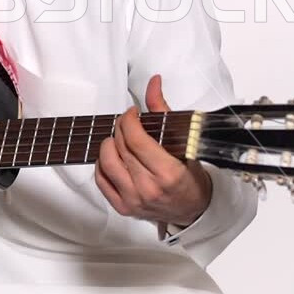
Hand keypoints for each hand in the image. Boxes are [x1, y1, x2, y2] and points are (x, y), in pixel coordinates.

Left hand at [94, 74, 212, 226]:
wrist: (192, 211)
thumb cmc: (191, 178)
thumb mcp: (184, 143)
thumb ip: (163, 111)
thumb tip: (153, 83)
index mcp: (167, 173)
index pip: (135, 139)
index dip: (129, 120)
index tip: (132, 114)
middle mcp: (148, 188)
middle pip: (121, 147)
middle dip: (121, 128)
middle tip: (127, 123)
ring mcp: (133, 200)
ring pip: (106, 162)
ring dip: (109, 144)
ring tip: (119, 139)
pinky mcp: (123, 208)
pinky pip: (101, 181)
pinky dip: (101, 164)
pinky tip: (113, 157)